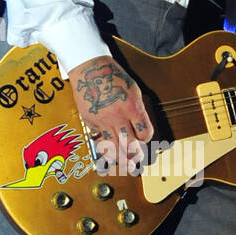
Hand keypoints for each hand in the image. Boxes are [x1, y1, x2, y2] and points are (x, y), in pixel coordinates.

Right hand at [68, 54, 153, 171]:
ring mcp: (103, 120)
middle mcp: (118, 116)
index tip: (143, 138)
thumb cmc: (113, 76)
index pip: (144, 132)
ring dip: (121, 159)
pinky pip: (99, 139)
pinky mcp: (91, 121)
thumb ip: (137, 111)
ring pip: (113, 147)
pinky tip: (108, 153)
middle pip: (130, 145)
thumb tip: (139, 131)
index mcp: (132, 106)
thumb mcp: (133, 90)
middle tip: (137, 162)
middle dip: (135, 156)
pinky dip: (105, 147)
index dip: (146, 138)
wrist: (89, 68)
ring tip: (125, 166)